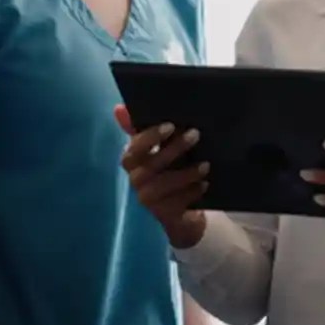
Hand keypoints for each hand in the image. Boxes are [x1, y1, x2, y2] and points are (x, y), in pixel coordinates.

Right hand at [115, 105, 208, 248]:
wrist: (183, 209)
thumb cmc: (170, 169)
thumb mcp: (160, 147)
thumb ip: (142, 128)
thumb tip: (119, 108)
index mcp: (132, 161)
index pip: (133, 149)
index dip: (150, 137)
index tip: (171, 125)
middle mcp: (135, 181)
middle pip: (149, 166)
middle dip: (173, 149)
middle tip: (195, 134)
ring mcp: (148, 200)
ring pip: (162, 186)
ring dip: (185, 174)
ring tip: (205, 165)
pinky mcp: (163, 215)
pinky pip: (176, 204)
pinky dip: (192, 192)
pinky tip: (204, 184)